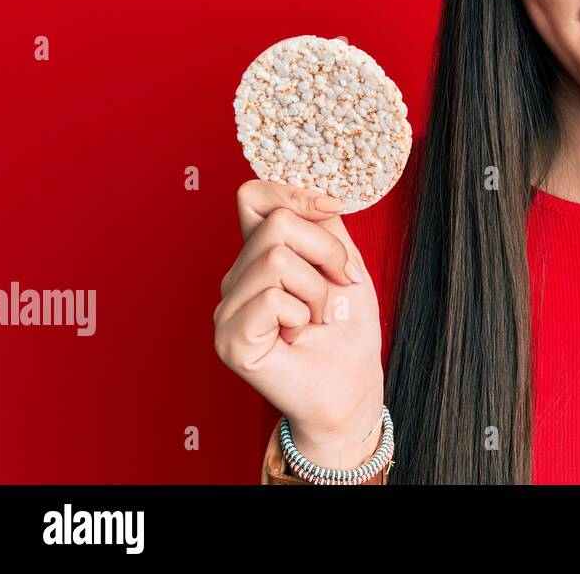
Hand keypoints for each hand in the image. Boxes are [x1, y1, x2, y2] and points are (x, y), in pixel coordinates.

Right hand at [213, 180, 384, 465]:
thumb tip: (318, 198)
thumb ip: (325, 226)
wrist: (352, 387)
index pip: (252, 197)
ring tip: (316, 318)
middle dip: (327, 253)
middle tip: (338, 290)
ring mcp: (227, 310)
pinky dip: (302, 315)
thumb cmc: (348, 331)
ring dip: (317, 290)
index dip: (292, 193)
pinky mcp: (230, 339)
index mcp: (259, 258)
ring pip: (277, 259)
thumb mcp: (345, 264)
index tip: (331, 209)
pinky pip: (272, 298)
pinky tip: (298, 337)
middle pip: (277, 223)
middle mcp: (236, 280)